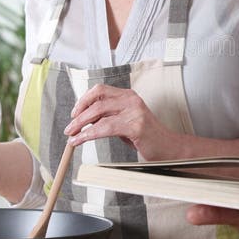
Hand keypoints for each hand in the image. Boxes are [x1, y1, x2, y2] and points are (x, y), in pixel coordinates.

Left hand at [63, 84, 186, 160]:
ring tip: (72, 135)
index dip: (83, 100)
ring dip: (81, 125)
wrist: (168, 148)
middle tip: (69, 128)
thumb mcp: (125, 121)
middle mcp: (131, 99)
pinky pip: (105, 128)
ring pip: (99, 113)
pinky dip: (89, 134)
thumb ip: (109, 116)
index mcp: (128, 95)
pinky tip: (81, 140)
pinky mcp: (135, 126)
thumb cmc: (147, 136)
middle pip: (97, 100)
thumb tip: (84, 118)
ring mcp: (134, 111)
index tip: (74, 113)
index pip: (100, 90)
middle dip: (78, 114)